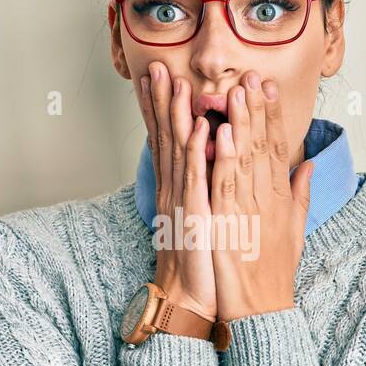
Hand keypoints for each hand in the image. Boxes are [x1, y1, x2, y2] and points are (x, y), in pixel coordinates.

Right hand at [136, 60, 216, 319]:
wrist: (192, 298)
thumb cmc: (202, 262)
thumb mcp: (204, 218)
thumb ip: (206, 189)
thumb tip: (211, 168)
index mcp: (180, 188)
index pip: (169, 140)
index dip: (163, 108)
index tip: (160, 78)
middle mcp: (175, 189)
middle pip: (165, 136)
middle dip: (160, 100)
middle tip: (154, 66)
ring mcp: (183, 200)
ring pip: (177, 149)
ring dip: (175, 114)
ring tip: (173, 82)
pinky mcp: (195, 214)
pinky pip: (196, 177)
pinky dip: (197, 150)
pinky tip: (199, 126)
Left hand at [209, 71, 313, 321]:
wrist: (260, 311)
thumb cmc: (272, 273)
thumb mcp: (293, 230)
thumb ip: (299, 195)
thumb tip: (307, 166)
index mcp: (280, 199)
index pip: (277, 148)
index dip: (272, 117)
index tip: (266, 87)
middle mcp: (268, 201)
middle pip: (263, 147)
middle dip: (257, 110)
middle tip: (252, 75)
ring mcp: (250, 212)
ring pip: (246, 160)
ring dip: (241, 123)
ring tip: (237, 92)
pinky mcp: (231, 226)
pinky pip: (226, 187)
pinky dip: (225, 159)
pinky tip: (222, 133)